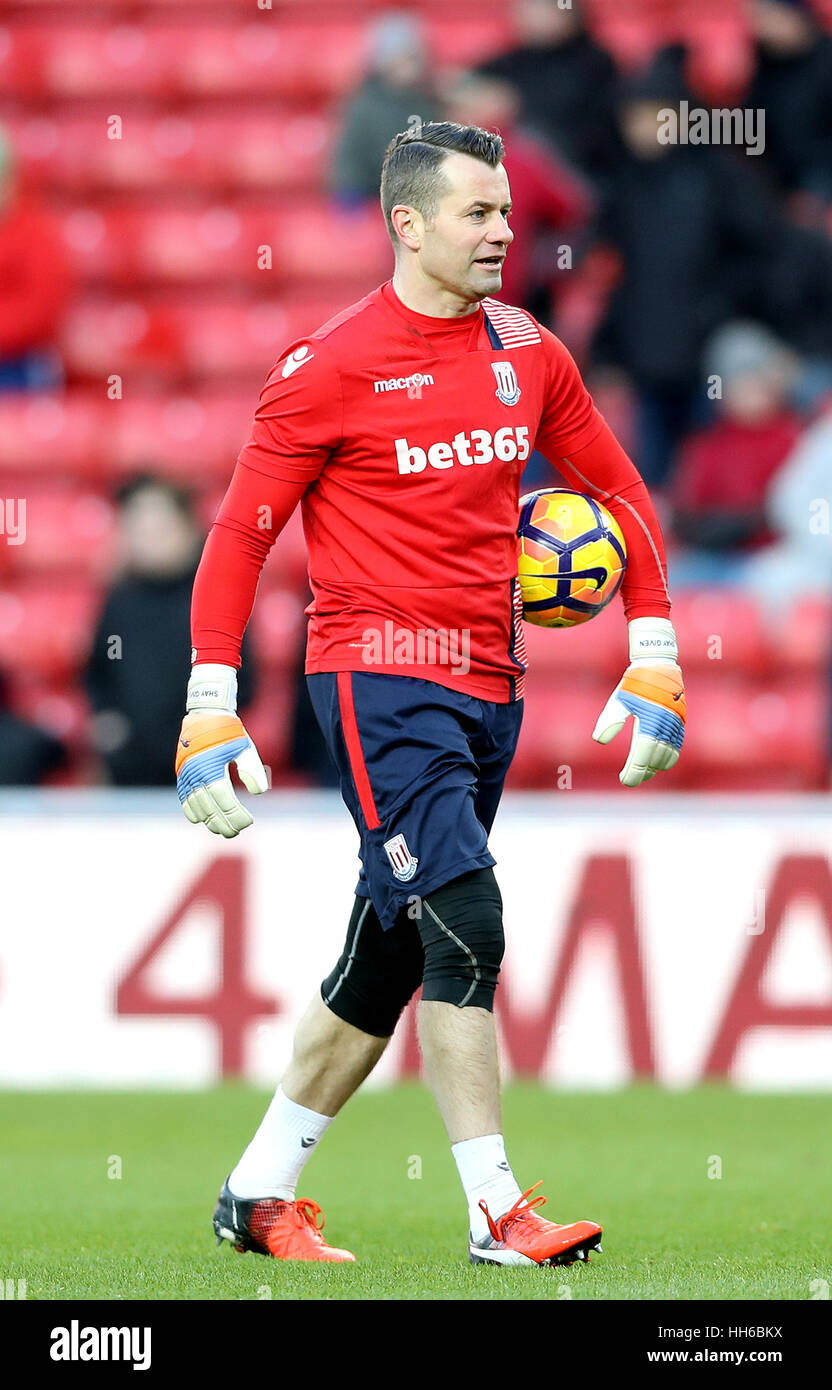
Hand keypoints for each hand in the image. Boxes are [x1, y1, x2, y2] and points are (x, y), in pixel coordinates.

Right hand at [175, 665, 268, 836]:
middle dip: (224, 824)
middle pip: (210, 809)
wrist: (206, 714)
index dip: (236, 815)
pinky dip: (193, 812)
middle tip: (236, 831)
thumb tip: (259, 793)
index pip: (225, 801)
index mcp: (212, 768)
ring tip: (223, 830)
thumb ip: (252, 770)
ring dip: (210, 821)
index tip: (249, 821)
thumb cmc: (230, 732)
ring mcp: (186, 776)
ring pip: (196, 808)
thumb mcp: (246, 748)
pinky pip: (185, 800)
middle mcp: (196, 774)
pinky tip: (203, 820)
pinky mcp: (182, 775)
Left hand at [591, 618, 684, 786]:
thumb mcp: (618, 700)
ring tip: (642, 771)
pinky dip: (667, 758)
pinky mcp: (680, 723)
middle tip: (629, 778)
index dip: (634, 771)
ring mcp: (676, 725)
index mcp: (651, 721)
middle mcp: (666, 726)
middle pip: (656, 760)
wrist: (659, 664)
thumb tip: (600, 740)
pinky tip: (655, 760)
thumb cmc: (635, 683)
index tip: (625, 780)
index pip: (643, 755)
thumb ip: (609, 720)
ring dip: (655, 767)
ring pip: (668, 757)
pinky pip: (676, 747)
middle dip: (643, 772)